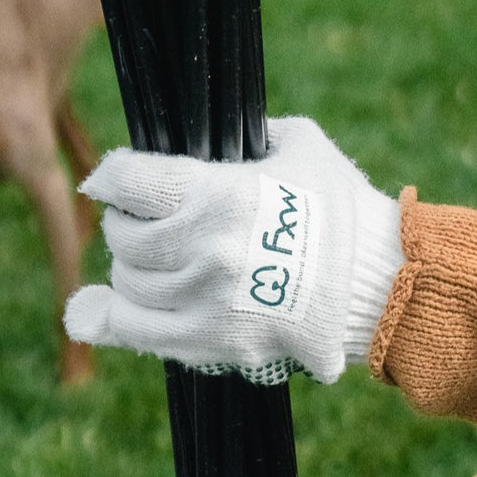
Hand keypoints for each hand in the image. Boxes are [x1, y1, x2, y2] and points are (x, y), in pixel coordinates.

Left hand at [64, 116, 403, 383]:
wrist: (384, 286)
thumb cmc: (342, 208)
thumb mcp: (299, 146)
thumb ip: (245, 136)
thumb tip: (206, 132)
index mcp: (220, 195)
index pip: (130, 181)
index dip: (114, 175)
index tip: (112, 177)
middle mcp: (205, 250)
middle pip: (124, 234)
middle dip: (128, 220)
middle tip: (144, 217)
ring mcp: (205, 302)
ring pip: (128, 280)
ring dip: (134, 264)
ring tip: (156, 256)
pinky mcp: (211, 343)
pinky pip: (135, 332)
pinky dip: (108, 318)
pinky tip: (92, 309)